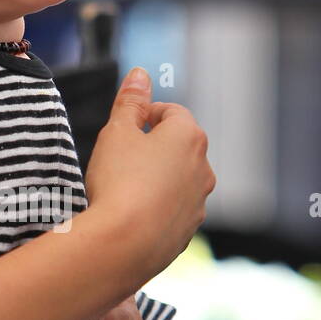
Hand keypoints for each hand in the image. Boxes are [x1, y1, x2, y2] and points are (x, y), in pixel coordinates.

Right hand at [84, 70, 215, 282]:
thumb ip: (130, 101)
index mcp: (189, 136)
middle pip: (177, 148)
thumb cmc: (119, 182)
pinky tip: (131, 215)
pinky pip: (172, 211)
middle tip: (120, 158)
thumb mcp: (117, 132)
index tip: (124, 127)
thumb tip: (141, 75)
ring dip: (156, 180)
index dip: (144, 115)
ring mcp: (199, 202)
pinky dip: (156, 208)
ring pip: (177, 181)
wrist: (124, 244)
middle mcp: (203, 168)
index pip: (170, 112)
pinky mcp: (188, 232)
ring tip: (123, 189)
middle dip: (152, 148)